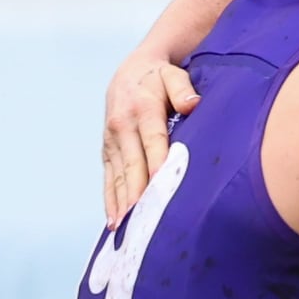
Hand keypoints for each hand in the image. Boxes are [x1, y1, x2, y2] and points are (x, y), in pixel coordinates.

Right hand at [103, 51, 198, 221]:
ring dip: (120, 202)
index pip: (153, 141)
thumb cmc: (159, 77)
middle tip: (141, 218)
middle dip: (136, 192)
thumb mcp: (173, 75)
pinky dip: (110, 200)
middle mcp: (122, 126)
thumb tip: (192, 104)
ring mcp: (111, 141)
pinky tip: (113, 221)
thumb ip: (183, 88)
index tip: (160, 185)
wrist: (131, 71)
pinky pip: (108, 178)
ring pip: (117, 176)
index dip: (157, 164)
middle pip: (132, 165)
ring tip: (124, 227)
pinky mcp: (106, 151)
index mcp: (142, 109)